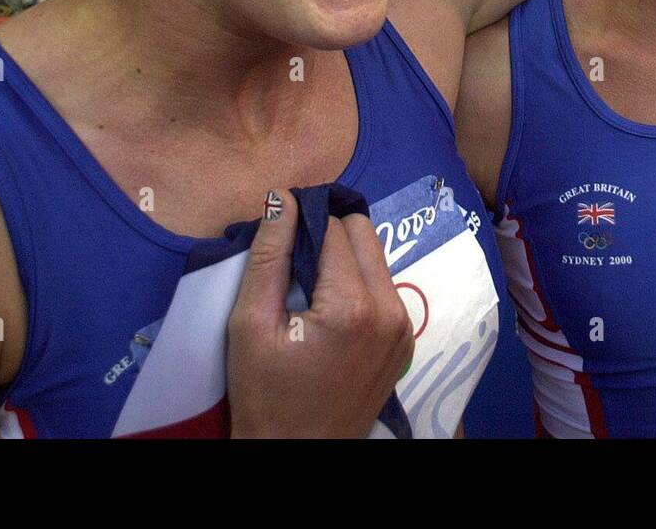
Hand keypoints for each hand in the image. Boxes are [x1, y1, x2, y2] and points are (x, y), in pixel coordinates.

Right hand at [225, 189, 413, 437]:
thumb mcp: (250, 324)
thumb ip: (269, 256)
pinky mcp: (405, 339)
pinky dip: (356, 283)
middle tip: (293, 264)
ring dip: (342, 258)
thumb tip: (282, 199)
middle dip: (326, 235)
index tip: (278, 243)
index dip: (301, 225)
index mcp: (353, 306)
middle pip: (362, 232)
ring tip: (307, 290)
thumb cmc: (265, 396)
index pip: (332, 228)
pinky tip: (327, 309)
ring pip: (375, 256)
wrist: (297, 456)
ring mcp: (404, 327)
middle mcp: (390, 310)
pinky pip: (382, 285)